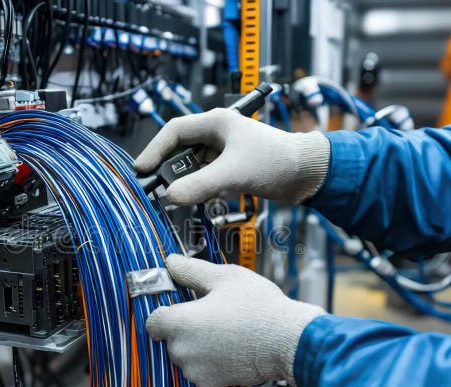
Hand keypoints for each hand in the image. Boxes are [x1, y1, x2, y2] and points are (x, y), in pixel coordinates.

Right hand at [134, 108, 329, 204]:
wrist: (309, 174)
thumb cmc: (277, 161)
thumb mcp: (233, 174)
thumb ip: (199, 186)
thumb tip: (170, 196)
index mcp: (217, 122)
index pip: (173, 131)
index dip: (154, 150)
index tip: (141, 170)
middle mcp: (218, 133)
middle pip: (180, 150)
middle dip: (168, 170)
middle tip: (156, 189)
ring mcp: (225, 151)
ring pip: (193, 166)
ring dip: (186, 182)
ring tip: (180, 198)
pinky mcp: (233, 166)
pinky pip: (206, 177)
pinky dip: (200, 188)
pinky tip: (201, 200)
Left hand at [146, 254, 325, 386]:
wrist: (289, 340)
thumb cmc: (259, 308)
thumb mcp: (223, 277)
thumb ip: (190, 270)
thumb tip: (171, 262)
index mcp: (179, 323)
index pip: (152, 320)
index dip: (165, 311)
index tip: (179, 306)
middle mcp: (181, 351)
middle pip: (169, 338)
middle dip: (185, 327)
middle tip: (210, 314)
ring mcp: (195, 371)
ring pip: (185, 355)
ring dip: (197, 345)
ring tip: (224, 330)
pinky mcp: (211, 384)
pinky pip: (200, 371)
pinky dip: (210, 362)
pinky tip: (229, 347)